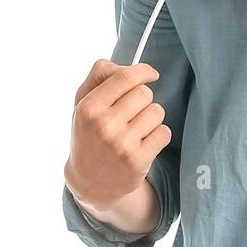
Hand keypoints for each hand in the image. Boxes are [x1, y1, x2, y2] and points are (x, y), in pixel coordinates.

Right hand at [64, 60, 170, 212]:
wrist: (91, 182)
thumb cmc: (90, 135)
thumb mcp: (82, 104)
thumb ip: (99, 77)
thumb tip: (128, 65)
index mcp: (88, 108)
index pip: (125, 77)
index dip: (143, 71)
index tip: (151, 74)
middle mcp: (104, 125)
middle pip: (145, 93)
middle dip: (143, 100)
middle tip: (131, 113)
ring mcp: (122, 144)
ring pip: (157, 111)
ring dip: (151, 118)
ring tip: (136, 130)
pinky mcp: (138, 160)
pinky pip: (164, 132)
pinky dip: (158, 135)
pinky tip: (144, 143)